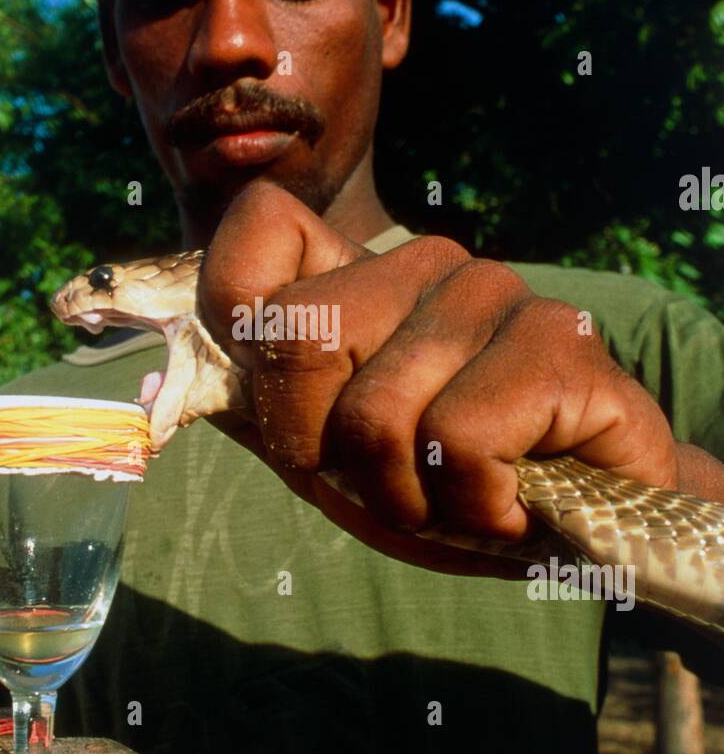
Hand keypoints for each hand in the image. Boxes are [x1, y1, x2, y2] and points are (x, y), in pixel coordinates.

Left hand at [197, 180, 687, 571]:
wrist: (586, 525)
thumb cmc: (450, 484)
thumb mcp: (333, 452)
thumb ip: (261, 402)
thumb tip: (166, 383)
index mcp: (358, 280)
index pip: (259, 228)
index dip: (243, 326)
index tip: (290, 412)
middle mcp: (421, 263)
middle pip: (296, 341)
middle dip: (330, 454)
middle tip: (397, 479)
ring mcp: (490, 290)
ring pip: (375, 412)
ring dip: (409, 496)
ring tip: (463, 493)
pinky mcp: (557, 340)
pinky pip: (458, 441)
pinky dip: (477, 507)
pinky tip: (515, 498)